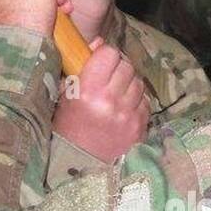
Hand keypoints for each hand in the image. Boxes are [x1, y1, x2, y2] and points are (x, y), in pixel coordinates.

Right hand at [52, 37, 150, 161]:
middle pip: (126, 65)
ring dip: (129, 83)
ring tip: (117, 93)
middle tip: (109, 76)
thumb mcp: (65, 96)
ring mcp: (128, 114)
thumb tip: (98, 44)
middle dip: (118, 67)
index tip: (100, 59)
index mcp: (88, 90)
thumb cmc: (66, 129)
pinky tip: (124, 109)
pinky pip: (145, 102)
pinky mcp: (140, 127)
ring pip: (138, 82)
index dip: (105, 54)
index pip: (109, 53)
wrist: (79, 166)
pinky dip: (136, 102)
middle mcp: (111, 100)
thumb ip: (80, 69)